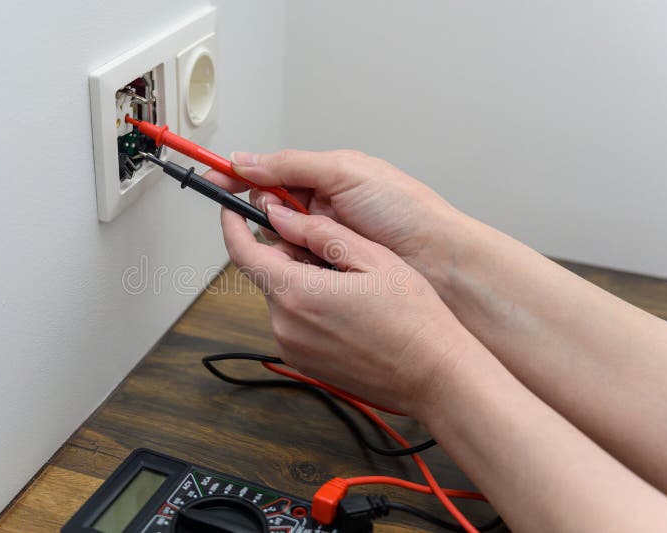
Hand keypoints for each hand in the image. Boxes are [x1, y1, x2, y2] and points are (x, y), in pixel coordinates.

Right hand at [206, 149, 465, 279]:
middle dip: (269, 215)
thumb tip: (247, 160)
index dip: (242, 178)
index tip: (214, 182)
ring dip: (285, 242)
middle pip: (270, 210)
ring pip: (281, 241)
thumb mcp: (344, 172)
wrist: (439, 260)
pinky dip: (298, 264)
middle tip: (285, 220)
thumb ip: (291, 165)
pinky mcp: (332, 269)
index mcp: (326, 177)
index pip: (271, 173)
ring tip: (309, 244)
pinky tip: (310, 265)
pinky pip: (298, 267)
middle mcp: (323, 208)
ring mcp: (327, 239)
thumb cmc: (404, 211)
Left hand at [220, 204, 473, 415]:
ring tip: (350, 281)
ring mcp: (291, 348)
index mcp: (297, 294)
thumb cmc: (413, 319)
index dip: (232, 223)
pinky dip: (309, 303)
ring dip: (302, 278)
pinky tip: (348, 305)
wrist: (434, 376)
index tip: (233, 207)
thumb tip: (282, 216)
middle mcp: (285, 325)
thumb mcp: (372, 258)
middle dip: (288, 251)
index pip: (242, 251)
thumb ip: (321, 233)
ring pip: (281, 295)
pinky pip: (293, 320)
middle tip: (331, 245)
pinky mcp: (302, 362)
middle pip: (267, 272)